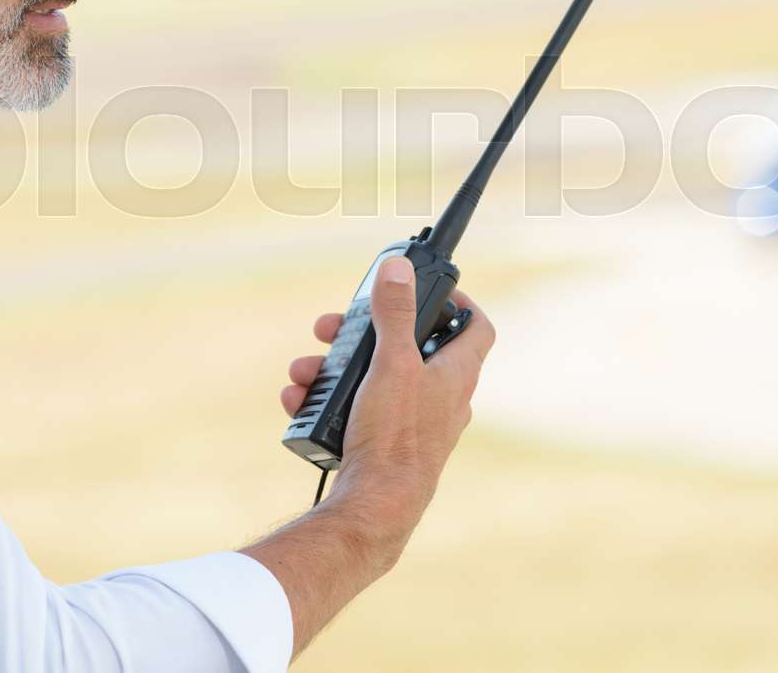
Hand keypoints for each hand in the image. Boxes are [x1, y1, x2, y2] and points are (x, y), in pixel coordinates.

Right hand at [281, 257, 494, 563]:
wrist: (375, 507)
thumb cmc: (395, 436)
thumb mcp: (392, 363)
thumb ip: (395, 313)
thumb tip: (398, 269)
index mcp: (455, 374)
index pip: (476, 327)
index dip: (459, 302)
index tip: (429, 288)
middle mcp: (441, 398)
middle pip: (408, 348)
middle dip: (364, 333)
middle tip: (335, 327)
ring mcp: (414, 424)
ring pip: (375, 380)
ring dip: (336, 368)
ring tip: (306, 369)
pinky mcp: (385, 445)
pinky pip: (357, 411)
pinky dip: (331, 402)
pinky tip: (301, 400)